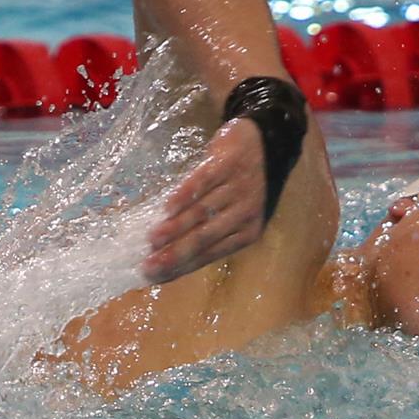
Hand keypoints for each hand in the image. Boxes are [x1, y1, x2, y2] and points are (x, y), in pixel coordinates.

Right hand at [142, 117, 268, 282]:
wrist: (268, 142)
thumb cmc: (245, 187)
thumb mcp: (239, 214)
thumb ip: (212, 234)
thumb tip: (172, 257)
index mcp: (248, 232)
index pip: (210, 254)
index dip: (181, 266)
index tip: (154, 276)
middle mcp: (245, 213)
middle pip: (204, 237)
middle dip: (175, 254)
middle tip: (149, 265)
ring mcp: (237, 187)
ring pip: (201, 212)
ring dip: (175, 228)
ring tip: (152, 240)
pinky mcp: (227, 163)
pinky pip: (202, 182)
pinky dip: (184, 196)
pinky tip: (167, 208)